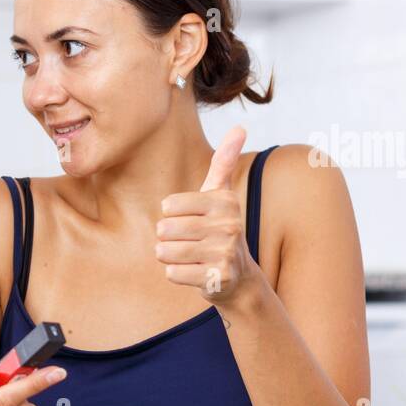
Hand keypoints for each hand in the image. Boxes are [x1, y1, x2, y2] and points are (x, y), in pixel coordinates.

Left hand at [155, 125, 256, 305]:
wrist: (238, 277)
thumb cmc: (219, 230)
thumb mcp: (221, 195)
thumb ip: (224, 162)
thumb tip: (240, 127)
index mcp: (225, 201)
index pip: (169, 206)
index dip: (171, 216)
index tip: (189, 220)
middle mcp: (229, 226)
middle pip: (165, 230)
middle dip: (167, 238)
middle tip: (186, 241)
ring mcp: (224, 253)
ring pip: (165, 251)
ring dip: (168, 255)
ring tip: (185, 256)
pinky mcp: (217, 278)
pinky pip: (172, 273)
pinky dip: (175, 273)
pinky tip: (192, 272)